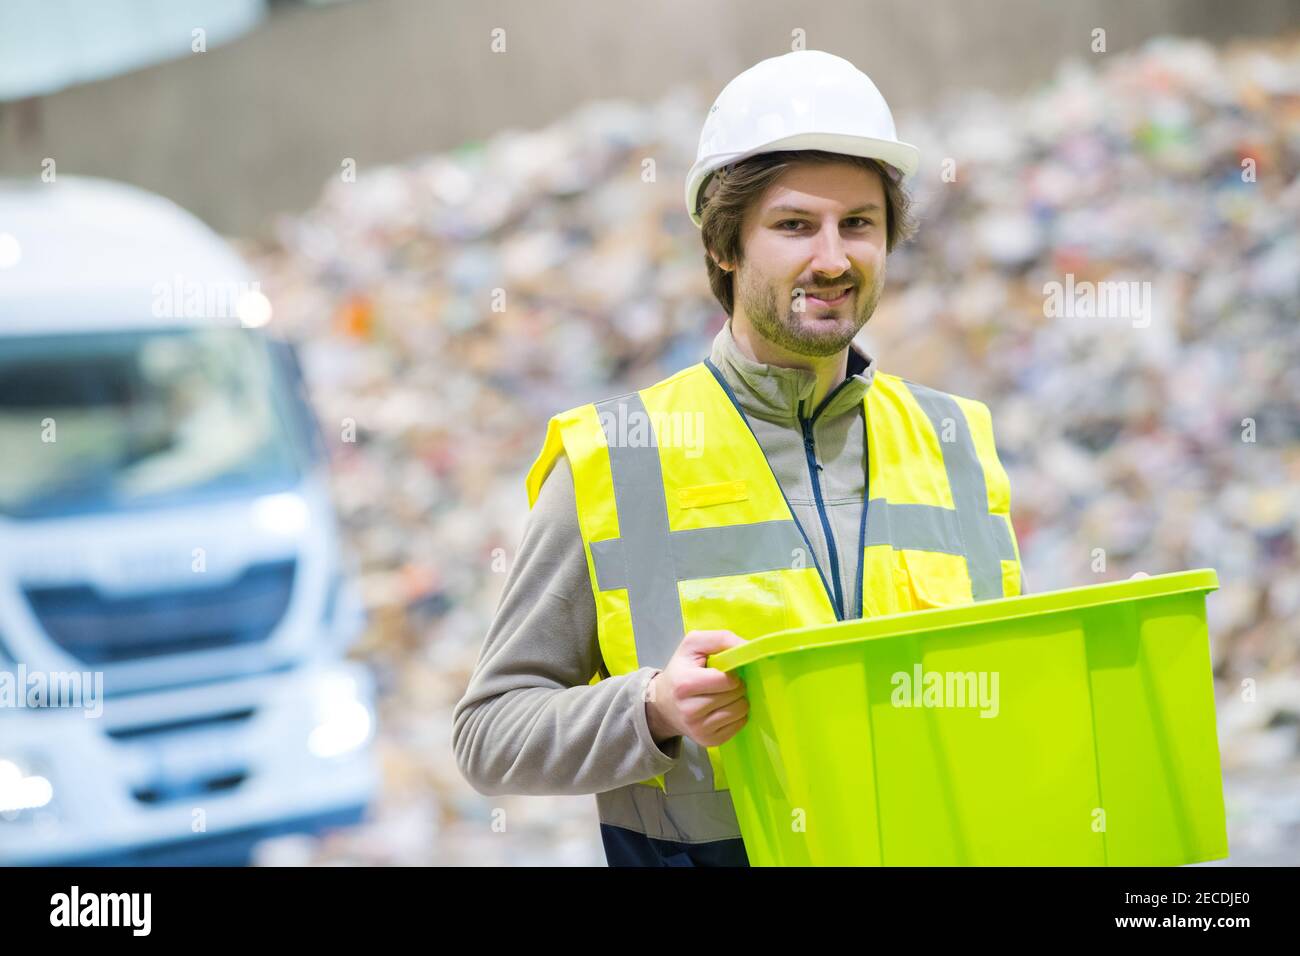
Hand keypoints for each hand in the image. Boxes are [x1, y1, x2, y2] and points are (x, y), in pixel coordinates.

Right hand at [646, 630, 748, 747]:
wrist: (663, 704)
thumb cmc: (681, 670)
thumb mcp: (693, 645)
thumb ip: (720, 639)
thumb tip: (747, 646)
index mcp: (685, 684)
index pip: (726, 680)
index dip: (732, 673)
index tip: (725, 671)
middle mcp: (690, 710)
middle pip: (735, 695)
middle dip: (736, 686)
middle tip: (725, 683)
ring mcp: (700, 729)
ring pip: (740, 711)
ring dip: (739, 699)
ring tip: (725, 695)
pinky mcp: (709, 741)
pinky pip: (739, 725)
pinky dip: (737, 714)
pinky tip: (724, 708)